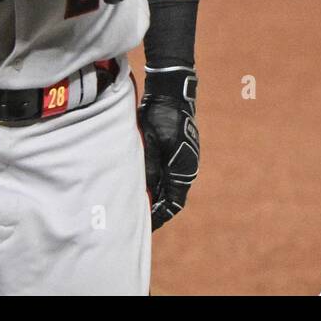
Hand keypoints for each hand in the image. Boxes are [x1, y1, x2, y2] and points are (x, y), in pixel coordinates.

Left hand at [137, 66, 198, 230]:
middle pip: (170, 197)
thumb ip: (150, 168)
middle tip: (136, 219)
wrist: (171, 93)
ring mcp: (180, 160)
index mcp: (184, 170)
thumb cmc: (163, 117)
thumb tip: (144, 192)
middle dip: (155, 209)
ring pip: (166, 186)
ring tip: (135, 204)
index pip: (174, 204)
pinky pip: (164, 174)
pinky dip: (153, 182)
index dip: (160, 216)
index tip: (145, 226)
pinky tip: (139, 184)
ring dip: (153, 195)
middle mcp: (185, 168)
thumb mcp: (153, 144)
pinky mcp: (172, 151)